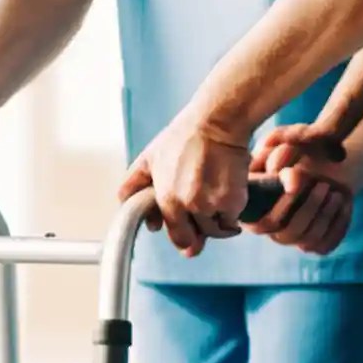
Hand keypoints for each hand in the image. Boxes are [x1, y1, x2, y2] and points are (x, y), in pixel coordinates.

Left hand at [117, 117, 250, 257]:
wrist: (217, 123)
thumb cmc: (183, 138)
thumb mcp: (148, 159)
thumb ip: (133, 186)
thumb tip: (127, 207)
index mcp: (168, 199)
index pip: (179, 239)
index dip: (183, 238)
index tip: (189, 234)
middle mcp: (190, 206)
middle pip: (198, 238)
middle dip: (200, 233)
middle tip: (204, 217)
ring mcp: (213, 205)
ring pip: (217, 230)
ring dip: (217, 222)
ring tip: (216, 200)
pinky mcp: (234, 200)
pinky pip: (233, 219)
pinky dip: (232, 213)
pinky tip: (228, 196)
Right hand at [245, 124, 354, 254]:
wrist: (321, 160)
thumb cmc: (295, 149)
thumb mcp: (285, 141)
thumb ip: (281, 152)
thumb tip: (291, 179)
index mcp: (253, 207)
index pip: (262, 220)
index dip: (281, 205)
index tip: (300, 178)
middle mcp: (270, 228)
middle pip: (286, 233)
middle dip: (308, 209)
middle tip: (323, 185)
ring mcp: (292, 238)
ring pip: (307, 240)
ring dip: (324, 216)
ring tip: (336, 193)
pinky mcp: (315, 243)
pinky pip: (325, 245)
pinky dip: (338, 224)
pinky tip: (343, 202)